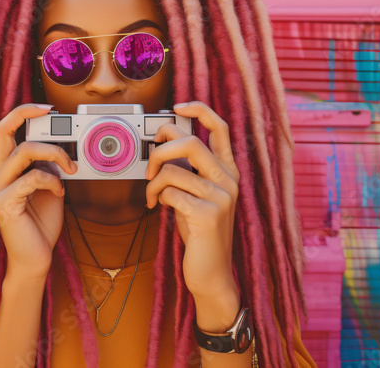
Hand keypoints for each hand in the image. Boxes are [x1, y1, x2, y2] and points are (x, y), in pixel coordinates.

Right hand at [0, 103, 78, 279]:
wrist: (35, 258)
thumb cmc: (40, 223)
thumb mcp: (48, 186)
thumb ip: (47, 165)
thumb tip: (58, 146)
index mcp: (1, 168)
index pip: (4, 129)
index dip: (23, 113)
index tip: (47, 108)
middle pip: (3, 129)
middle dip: (28, 114)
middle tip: (52, 112)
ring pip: (24, 151)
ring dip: (54, 154)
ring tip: (68, 168)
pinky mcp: (3, 203)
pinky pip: (32, 178)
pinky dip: (52, 181)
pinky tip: (60, 191)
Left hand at [144, 101, 240, 296]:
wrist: (211, 272)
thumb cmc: (199, 231)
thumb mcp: (196, 193)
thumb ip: (188, 168)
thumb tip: (164, 142)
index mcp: (228, 170)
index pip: (220, 127)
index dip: (199, 110)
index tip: (178, 106)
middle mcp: (229, 180)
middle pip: (189, 144)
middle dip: (160, 150)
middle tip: (149, 167)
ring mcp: (222, 197)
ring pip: (173, 171)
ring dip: (153, 183)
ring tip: (153, 196)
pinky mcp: (209, 215)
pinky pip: (171, 193)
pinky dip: (158, 198)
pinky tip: (161, 209)